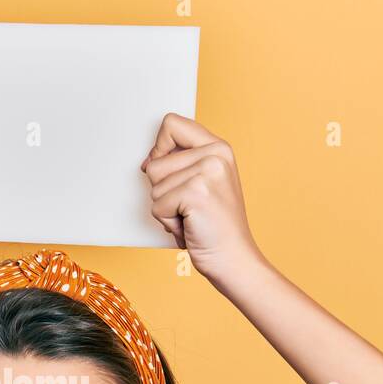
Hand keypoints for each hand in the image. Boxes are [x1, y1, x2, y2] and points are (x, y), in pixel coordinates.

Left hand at [140, 113, 262, 283]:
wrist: (234, 259)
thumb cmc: (214, 227)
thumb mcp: (203, 184)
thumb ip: (180, 164)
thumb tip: (148, 161)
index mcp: (218, 147)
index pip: (171, 124)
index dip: (159, 148)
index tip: (165, 170)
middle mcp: (215, 154)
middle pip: (155, 162)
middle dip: (163, 191)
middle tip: (188, 207)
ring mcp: (207, 172)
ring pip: (154, 186)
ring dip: (166, 209)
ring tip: (191, 217)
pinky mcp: (196, 193)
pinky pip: (158, 206)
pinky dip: (168, 223)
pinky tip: (190, 226)